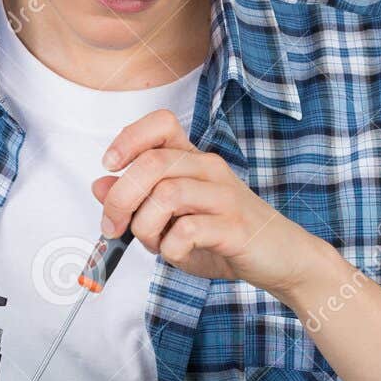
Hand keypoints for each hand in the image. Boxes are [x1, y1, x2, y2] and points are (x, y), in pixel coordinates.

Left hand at [91, 108, 332, 298]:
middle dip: (121, 197)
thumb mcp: (173, 218)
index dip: (129, 139)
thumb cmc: (225, 236)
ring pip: (166, 196)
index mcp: (195, 161)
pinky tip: (178, 254)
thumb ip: (139, 200)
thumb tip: (99, 184)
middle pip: (152, 163)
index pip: (161, 123)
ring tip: (153, 243)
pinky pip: (186, 231)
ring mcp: (224, 197)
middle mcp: (210, 170)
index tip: (110, 165)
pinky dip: (170, 249)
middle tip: (113, 225)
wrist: (281, 258)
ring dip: (145, 227)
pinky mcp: (234, 227)